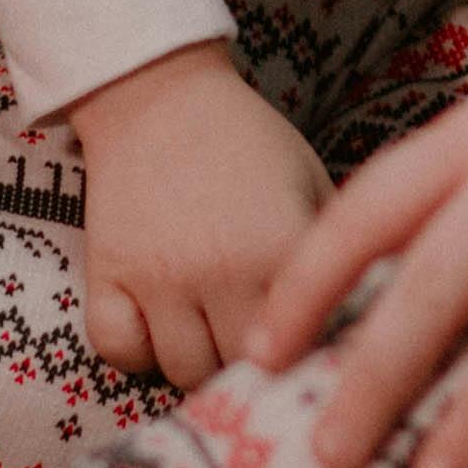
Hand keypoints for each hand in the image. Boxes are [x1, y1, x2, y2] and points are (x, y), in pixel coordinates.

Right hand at [69, 42, 332, 391]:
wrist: (159, 97)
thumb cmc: (247, 140)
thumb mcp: (310, 182)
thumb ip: (336, 248)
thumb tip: (360, 314)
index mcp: (280, 247)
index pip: (306, 342)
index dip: (310, 352)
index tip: (311, 349)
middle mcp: (219, 271)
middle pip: (242, 368)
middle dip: (257, 364)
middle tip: (261, 346)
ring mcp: (157, 278)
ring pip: (182, 371)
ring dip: (201, 361)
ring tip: (214, 332)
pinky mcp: (107, 274)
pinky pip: (118, 351)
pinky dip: (138, 350)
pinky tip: (159, 326)